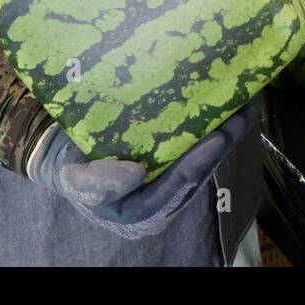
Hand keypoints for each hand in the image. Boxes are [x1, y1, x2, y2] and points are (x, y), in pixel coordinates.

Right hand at [26, 107, 254, 239]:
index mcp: (144, 207)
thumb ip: (100, 183)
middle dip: (222, 139)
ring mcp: (169, 170)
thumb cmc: (70, 169)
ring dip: (222, 126)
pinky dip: (208, 118)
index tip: (220, 136)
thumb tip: (138, 173)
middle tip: (242, 111)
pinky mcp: (170, 151)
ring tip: (242, 99)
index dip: (201, 159)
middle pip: (199, 166)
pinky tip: (222, 97)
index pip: (178, 184)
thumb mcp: (76, 181)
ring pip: (201, 150)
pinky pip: (193, 136)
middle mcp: (163, 191)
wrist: (62, 152)